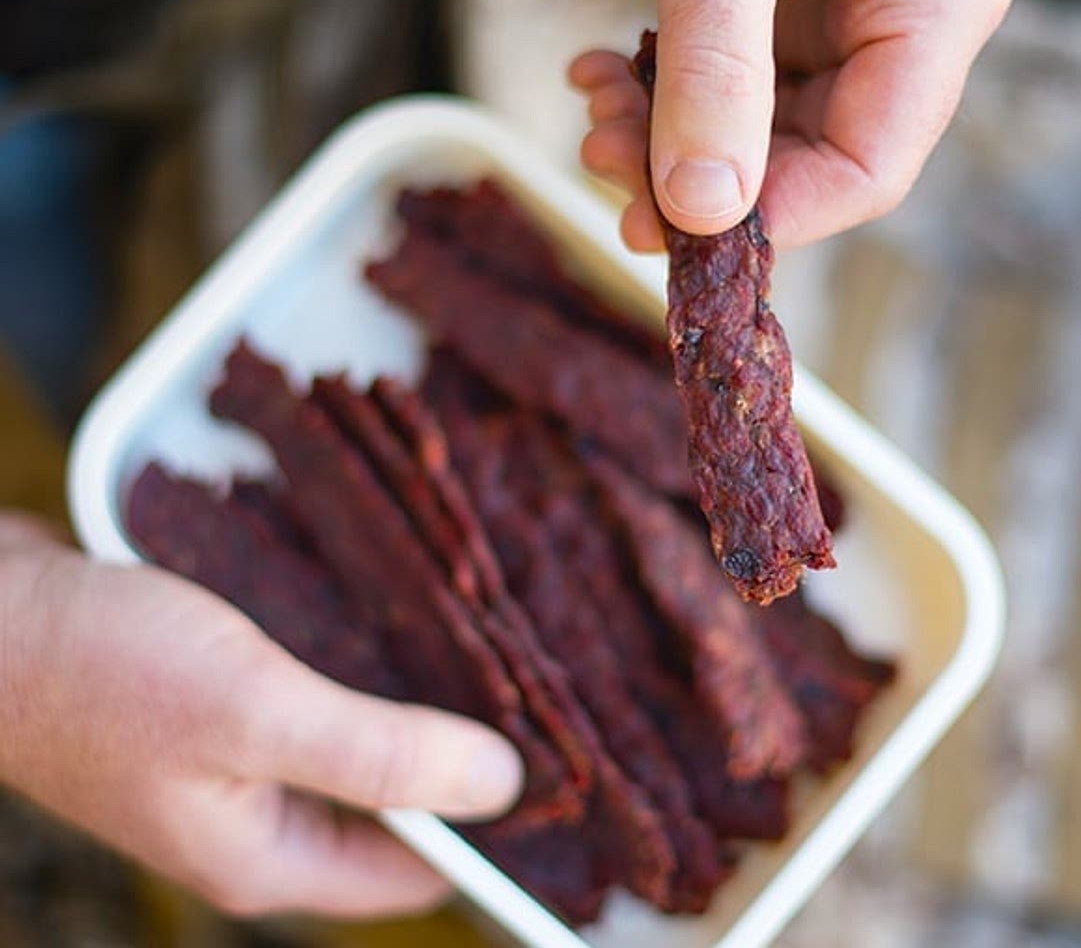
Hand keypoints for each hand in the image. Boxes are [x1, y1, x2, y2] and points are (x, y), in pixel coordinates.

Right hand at [0, 514, 522, 918]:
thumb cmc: (104, 670)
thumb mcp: (256, 712)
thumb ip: (378, 755)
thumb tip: (502, 784)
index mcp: (270, 853)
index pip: (416, 873)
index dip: (493, 834)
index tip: (563, 771)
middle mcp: (259, 818)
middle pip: (391, 809)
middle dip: (460, 762)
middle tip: (534, 692)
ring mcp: (237, 760)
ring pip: (358, 746)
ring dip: (415, 706)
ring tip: (487, 649)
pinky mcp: (223, 703)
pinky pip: (320, 697)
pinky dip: (365, 668)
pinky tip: (403, 619)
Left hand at [571, 0, 1013, 249]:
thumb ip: (715, 68)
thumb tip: (700, 209)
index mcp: (933, 4)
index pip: (868, 168)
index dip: (771, 217)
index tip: (670, 231)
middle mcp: (902, 29)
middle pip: (804, 166)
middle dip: (695, 180)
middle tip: (603, 162)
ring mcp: (843, 28)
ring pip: (755, 143)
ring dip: (663, 146)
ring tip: (595, 111)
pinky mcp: (786, 23)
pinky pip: (726, 96)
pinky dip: (657, 100)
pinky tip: (601, 75)